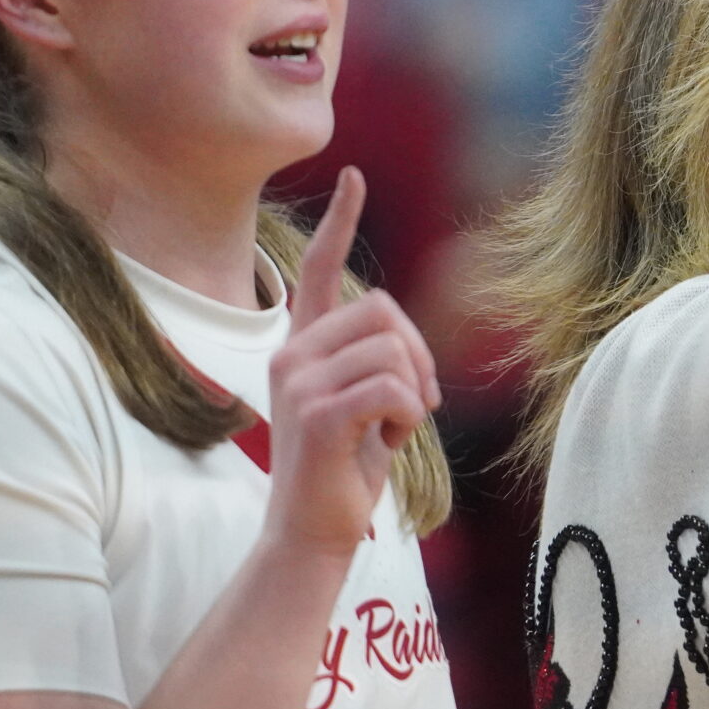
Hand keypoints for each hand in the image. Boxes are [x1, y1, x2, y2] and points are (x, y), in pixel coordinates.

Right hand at [262, 168, 441, 558]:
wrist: (313, 532)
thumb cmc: (346, 468)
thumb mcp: (365, 403)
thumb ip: (375, 361)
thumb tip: (405, 341)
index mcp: (302, 346)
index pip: (317, 270)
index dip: (341, 222)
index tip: (354, 175)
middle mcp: (291, 354)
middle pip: (381, 309)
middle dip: (417, 354)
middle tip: (417, 402)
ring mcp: (298, 382)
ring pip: (392, 351)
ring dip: (411, 395)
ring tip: (388, 429)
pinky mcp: (316, 414)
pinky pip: (392, 390)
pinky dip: (407, 419)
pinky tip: (385, 443)